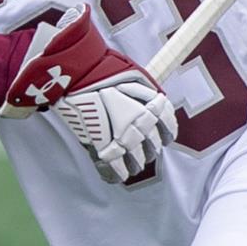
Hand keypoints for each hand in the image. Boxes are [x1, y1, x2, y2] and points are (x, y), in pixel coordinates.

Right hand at [0, 5, 180, 184]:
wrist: (78, 73)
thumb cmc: (104, 70)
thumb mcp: (135, 76)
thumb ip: (146, 95)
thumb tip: (154, 105)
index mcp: (154, 107)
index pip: (169, 132)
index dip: (163, 137)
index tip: (158, 138)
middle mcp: (145, 125)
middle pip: (153, 149)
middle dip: (146, 149)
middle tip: (135, 146)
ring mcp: (125, 138)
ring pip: (138, 162)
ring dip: (133, 163)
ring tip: (125, 160)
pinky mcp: (105, 149)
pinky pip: (116, 171)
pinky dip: (116, 175)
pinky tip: (116, 175)